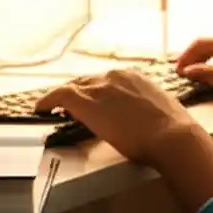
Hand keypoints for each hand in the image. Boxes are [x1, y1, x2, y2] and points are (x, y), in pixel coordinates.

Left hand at [34, 68, 196, 166]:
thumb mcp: (159, 110)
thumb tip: (142, 118)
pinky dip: (47, 101)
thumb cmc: (172, 130)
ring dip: (63, 98)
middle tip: (68, 107)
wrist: (171, 136)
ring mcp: (99, 87)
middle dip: (77, 93)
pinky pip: (59, 96)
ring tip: (52, 107)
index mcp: (134, 76)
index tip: (90, 100)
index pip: (105, 80)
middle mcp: (115, 76)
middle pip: (87, 81)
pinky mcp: (85, 102)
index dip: (94, 91)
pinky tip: (41, 109)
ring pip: (72, 87)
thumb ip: (145, 108)